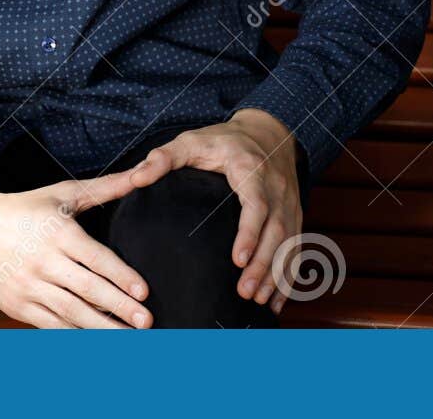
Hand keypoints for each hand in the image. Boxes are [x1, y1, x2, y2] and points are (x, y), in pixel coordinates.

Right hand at [0, 172, 152, 328]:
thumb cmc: (23, 208)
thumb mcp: (62, 193)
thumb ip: (105, 187)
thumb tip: (140, 174)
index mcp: (57, 232)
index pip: (95, 258)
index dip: (121, 276)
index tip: (143, 293)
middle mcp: (43, 261)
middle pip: (87, 289)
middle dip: (119, 308)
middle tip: (146, 323)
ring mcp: (27, 286)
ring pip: (70, 312)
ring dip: (101, 328)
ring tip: (127, 339)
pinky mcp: (15, 305)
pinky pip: (49, 325)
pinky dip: (73, 334)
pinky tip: (94, 340)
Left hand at [126, 108, 302, 313]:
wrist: (268, 131)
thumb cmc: (223, 140)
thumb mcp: (191, 141)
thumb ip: (163, 158)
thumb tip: (135, 179)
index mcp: (251, 169)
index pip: (257, 203)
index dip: (250, 232)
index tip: (238, 260)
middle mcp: (276, 187)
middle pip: (277, 229)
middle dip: (264, 264)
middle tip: (245, 293)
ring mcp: (289, 202)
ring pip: (290, 242)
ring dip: (278, 274)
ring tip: (258, 302)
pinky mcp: (294, 214)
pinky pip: (297, 247)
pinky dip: (289, 275)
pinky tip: (276, 301)